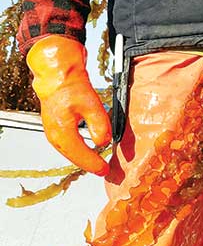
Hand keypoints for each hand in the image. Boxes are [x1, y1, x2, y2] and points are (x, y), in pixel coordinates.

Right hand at [26, 36, 111, 174]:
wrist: (58, 74)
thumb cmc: (71, 86)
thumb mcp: (91, 104)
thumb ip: (99, 124)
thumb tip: (103, 142)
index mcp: (62, 132)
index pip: (80, 154)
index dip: (93, 164)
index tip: (105, 170)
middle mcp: (54, 135)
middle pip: (73, 156)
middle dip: (89, 164)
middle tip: (103, 171)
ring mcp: (53, 131)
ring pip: (70, 151)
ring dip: (84, 158)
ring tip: (97, 163)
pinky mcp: (56, 125)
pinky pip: (68, 143)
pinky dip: (78, 149)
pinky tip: (87, 149)